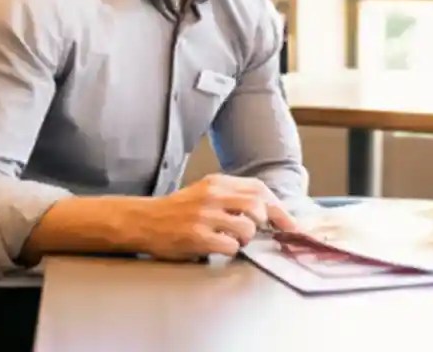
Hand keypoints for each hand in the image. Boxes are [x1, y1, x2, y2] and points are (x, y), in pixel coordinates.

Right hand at [136, 174, 298, 260]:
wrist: (144, 221)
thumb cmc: (177, 210)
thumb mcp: (205, 192)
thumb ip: (232, 195)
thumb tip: (267, 209)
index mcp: (217, 182)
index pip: (259, 189)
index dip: (278, 207)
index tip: (289, 223)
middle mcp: (213, 196)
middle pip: (258, 206)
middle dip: (264, 223)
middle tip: (254, 232)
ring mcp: (205, 216)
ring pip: (247, 227)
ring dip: (246, 239)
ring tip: (232, 240)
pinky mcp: (197, 237)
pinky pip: (230, 246)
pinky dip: (230, 250)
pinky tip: (218, 247)